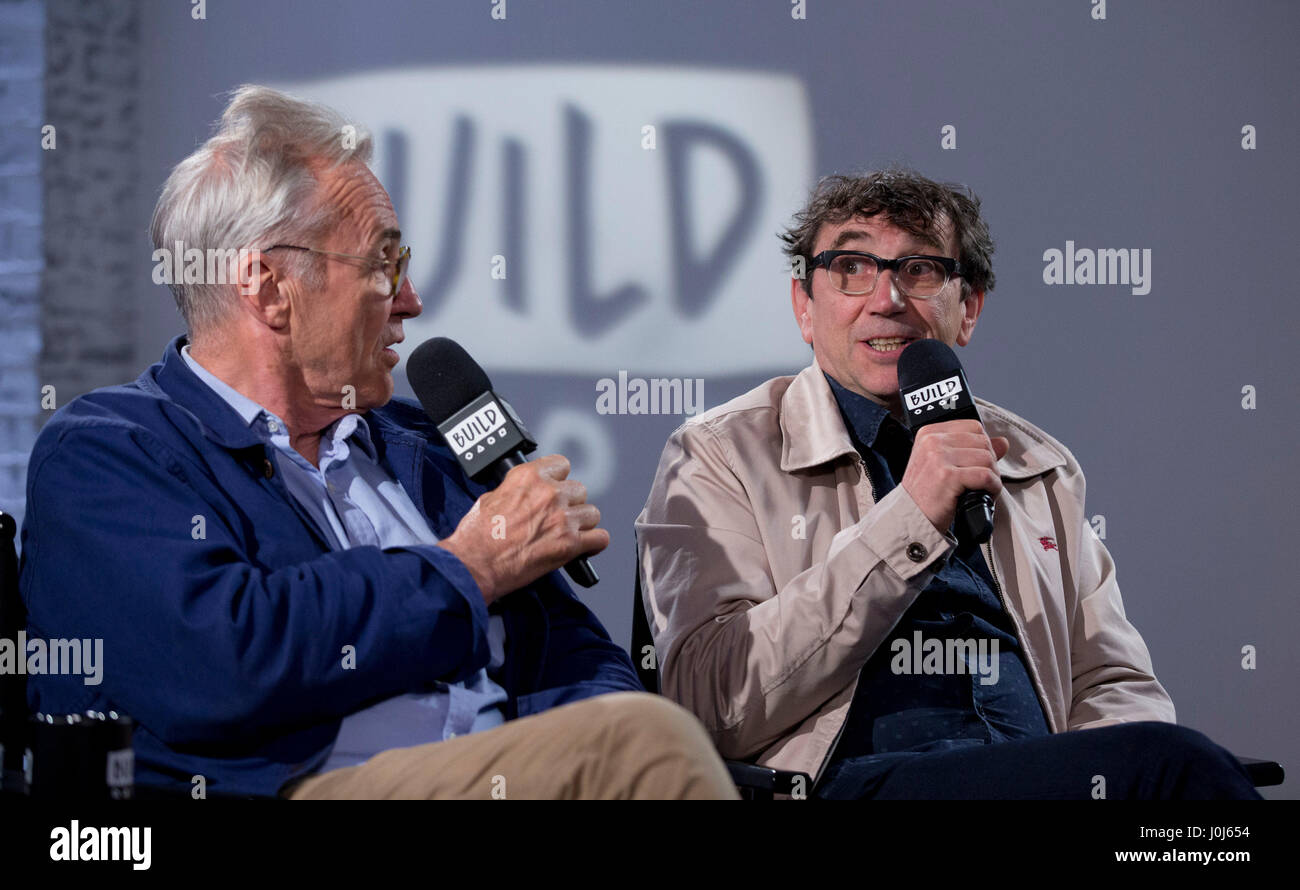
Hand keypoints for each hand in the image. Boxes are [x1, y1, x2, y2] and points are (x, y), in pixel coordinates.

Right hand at [438, 454, 608, 603]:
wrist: (474, 565)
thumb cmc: (476, 537)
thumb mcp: (490, 498)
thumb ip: (516, 490)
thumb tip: (525, 494)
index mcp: (528, 477)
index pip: (561, 464)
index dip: (559, 479)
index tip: (556, 488)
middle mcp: (549, 493)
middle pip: (579, 490)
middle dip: (569, 504)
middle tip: (555, 518)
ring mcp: (562, 518)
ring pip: (592, 513)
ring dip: (582, 524)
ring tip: (567, 534)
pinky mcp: (570, 544)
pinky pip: (600, 539)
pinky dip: (593, 545)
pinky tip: (584, 548)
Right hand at [899, 420, 1009, 534]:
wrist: (911, 517)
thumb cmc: (926, 493)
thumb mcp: (943, 464)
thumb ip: (971, 449)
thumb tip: (1003, 441)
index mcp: (929, 433)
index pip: (973, 426)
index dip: (983, 446)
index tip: (978, 463)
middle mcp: (932, 441)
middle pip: (982, 442)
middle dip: (990, 463)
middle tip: (983, 481)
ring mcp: (939, 457)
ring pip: (987, 458)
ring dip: (993, 477)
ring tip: (983, 489)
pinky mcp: (948, 476)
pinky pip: (986, 476)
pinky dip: (993, 488)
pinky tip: (985, 495)